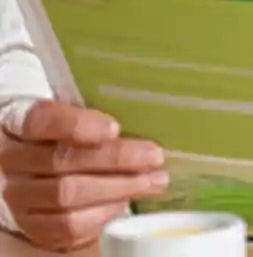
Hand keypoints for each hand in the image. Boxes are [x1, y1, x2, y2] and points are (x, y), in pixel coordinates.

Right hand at [0, 101, 167, 250]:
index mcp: (18, 120)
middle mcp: (11, 158)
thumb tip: (146, 118)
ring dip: (118, 187)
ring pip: (67, 195)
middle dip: (116, 159)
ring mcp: (18, 194)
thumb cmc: (64, 133)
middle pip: (61, 160)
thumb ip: (96, 114)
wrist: (36, 168)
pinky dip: (103, 213)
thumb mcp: (73, 111)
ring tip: (153, 180)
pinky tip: (126, 200)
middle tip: (153, 156)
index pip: (40, 119)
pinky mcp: (32, 224)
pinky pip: (68, 224)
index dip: (77, 125)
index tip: (114, 128)